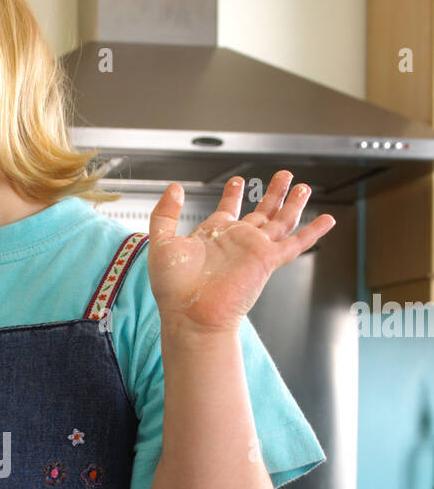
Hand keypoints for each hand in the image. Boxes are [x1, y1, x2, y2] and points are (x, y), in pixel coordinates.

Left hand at [147, 171, 335, 334]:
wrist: (191, 314)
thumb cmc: (173, 288)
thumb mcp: (161, 241)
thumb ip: (166, 212)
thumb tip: (175, 188)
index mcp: (213, 235)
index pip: (228, 209)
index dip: (234, 194)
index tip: (239, 182)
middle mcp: (236, 241)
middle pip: (261, 211)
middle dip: (272, 192)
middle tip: (283, 175)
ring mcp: (254, 250)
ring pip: (280, 220)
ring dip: (292, 202)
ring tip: (302, 185)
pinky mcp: (268, 260)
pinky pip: (296, 243)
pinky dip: (313, 231)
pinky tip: (327, 220)